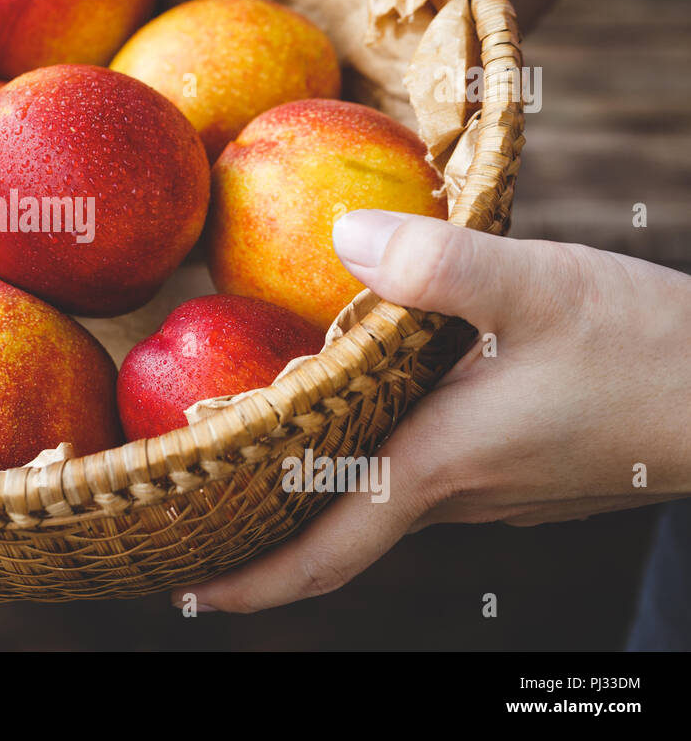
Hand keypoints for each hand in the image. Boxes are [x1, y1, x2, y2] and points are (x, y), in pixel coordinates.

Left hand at [174, 210, 690, 612]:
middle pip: (334, 536)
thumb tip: (345, 239)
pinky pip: (416, 480)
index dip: (251, 583)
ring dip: (310, 496)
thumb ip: (440, 266)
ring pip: (373, 506)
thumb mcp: (540, 288)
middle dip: (261, 536)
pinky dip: (364, 465)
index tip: (187, 592)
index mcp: (436, 462)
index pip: (325, 552)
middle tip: (193, 519)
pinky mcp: (514, 472)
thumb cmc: (648, 349)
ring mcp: (488, 491)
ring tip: (250, 460)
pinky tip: (353, 418)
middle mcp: (454, 493)